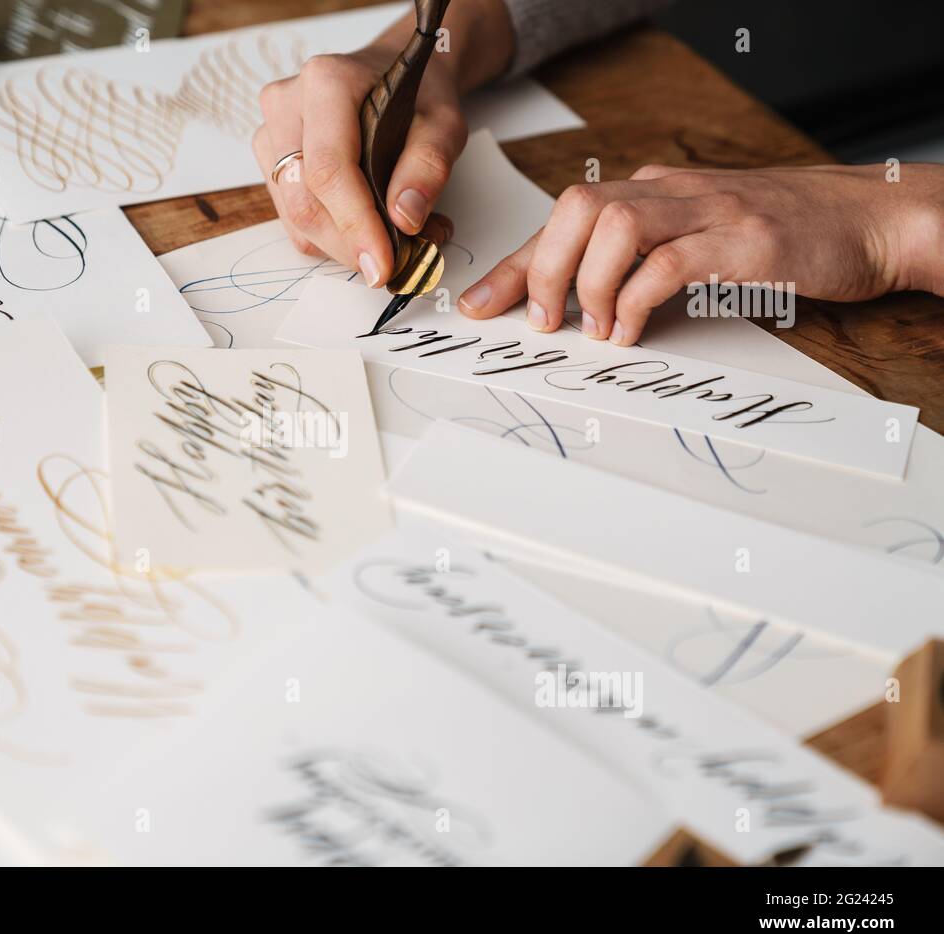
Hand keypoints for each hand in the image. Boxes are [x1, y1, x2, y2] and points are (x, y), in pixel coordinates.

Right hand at [252, 46, 464, 285]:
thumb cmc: (415, 96)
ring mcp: (272, 136)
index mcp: (327, 83)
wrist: (393, 77)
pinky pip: (294, 220)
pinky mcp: (271, 164)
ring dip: (343, 246)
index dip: (354, 224)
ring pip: (296, 218)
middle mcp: (286, 106)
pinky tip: (365, 229)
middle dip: (350, 245)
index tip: (382, 264)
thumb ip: (428, 167)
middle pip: (305, 201)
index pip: (328, 169)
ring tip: (391, 241)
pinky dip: (331, 238)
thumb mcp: (444, 123)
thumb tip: (404, 219)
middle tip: (395, 263)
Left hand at [458, 163, 943, 344]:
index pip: (563, 219)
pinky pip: (668, 263)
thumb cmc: (777, 235)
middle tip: (542, 322)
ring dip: (588, 285)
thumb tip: (580, 307)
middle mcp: (672, 194)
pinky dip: (636, 300)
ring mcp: (708, 213)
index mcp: (654, 193)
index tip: (477, 304)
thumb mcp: (695, 239)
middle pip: (577, 209)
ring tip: (590, 330)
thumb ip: (641, 261)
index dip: (513, 264)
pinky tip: (629, 330)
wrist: (865, 219)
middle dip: (541, 268)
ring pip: (614, 226)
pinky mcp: (743, 243)